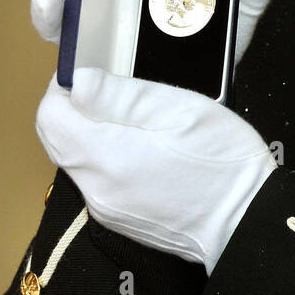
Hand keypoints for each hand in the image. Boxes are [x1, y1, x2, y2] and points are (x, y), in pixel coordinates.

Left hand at [37, 67, 275, 271]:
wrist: (245, 222)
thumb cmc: (220, 159)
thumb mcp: (178, 110)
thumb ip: (122, 96)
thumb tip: (78, 81)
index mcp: (104, 155)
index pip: (49, 115)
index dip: (63, 86)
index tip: (93, 72)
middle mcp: (93, 187)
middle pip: (55, 140)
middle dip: (71, 109)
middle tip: (111, 90)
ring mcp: (104, 209)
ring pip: (75, 161)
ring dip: (88, 134)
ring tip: (133, 118)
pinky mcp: (118, 221)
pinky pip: (94, 181)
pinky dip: (103, 158)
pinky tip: (142, 149)